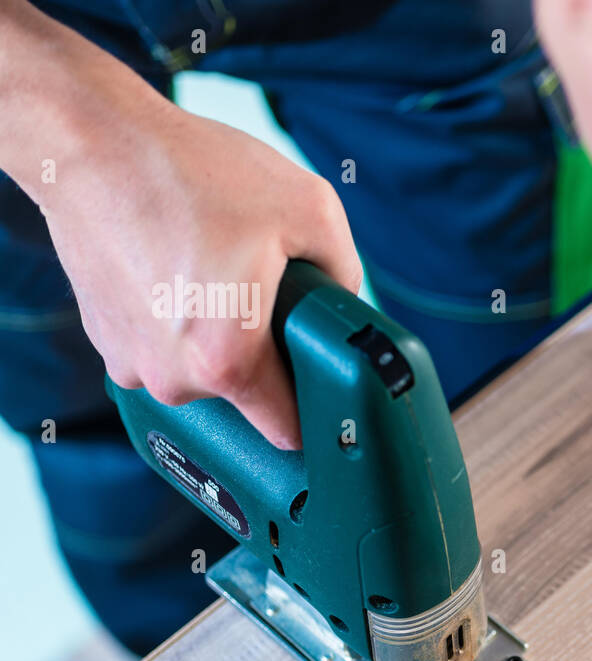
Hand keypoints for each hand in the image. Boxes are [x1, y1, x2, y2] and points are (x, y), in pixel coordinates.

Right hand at [33, 60, 361, 448]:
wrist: (90, 142)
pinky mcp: (106, 341)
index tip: (322, 388)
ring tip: (216, 274)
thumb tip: (346, 305)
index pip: (285, 431)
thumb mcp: (309, 209)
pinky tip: (182, 272)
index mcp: (226, 363)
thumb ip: (345, 271)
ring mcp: (131, 364)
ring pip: (202, 371)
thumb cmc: (192, 173)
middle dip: (267, 356)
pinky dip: (180, 322)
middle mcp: (173, 378)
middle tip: (265, 296)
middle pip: (246, 397)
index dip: (314, 411)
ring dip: (220, 338)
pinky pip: (165, 348)